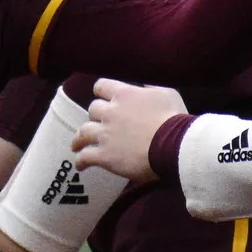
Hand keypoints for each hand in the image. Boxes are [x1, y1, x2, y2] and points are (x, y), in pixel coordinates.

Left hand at [72, 79, 187, 182]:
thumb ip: (149, 88)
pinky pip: (85, 157)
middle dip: (96, 116)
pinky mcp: (105, 155)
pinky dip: (81, 161)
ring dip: (79, 138)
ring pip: (83, 132)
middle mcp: (110, 112)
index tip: (102, 98)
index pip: (101, 86)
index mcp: (124, 94)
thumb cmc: (174, 119)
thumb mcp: (166, 93)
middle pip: (93, 109)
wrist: (174, 146)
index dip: (101, 92)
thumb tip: (142, 86)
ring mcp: (105, 134)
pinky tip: (81, 166)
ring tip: (77, 145)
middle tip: (99, 125)